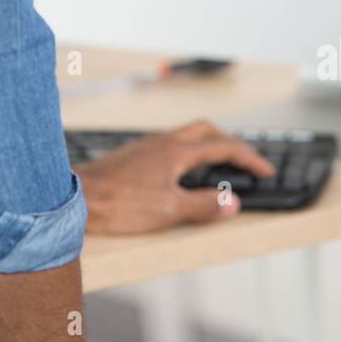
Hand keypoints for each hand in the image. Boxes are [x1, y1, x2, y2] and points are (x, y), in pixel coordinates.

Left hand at [74, 120, 274, 234]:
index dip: (249, 158)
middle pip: (207, 130)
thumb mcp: (168, 211)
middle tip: (246, 162)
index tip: (265, 171)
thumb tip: (233, 202)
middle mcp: (162, 142)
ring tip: (219, 166)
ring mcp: (146, 146)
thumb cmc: (117, 204)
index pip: (223, 147)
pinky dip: (188, 153)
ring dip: (209, 145)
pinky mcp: (134, 155)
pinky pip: (171, 144)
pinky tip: (182, 173)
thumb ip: (204, 206)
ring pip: (187, 135)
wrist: (75, 198)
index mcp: (176, 151)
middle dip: (231, 143)